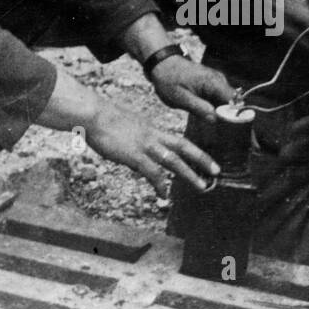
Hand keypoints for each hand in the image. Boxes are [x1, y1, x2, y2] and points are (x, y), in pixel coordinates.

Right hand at [83, 101, 219, 195]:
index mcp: (150, 128)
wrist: (92, 114)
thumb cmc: (101, 119)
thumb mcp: (124, 126)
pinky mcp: (135, 155)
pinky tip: (164, 195)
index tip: (201, 158)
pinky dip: (161, 184)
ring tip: (202, 187)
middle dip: (202, 159)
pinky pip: (153, 172)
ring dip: (190, 175)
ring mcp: (145, 145)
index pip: (175, 139)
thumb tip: (133, 147)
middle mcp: (152, 135)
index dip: (190, 149)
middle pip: (183, 146)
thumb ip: (133, 136)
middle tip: (216, 170)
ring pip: (175, 161)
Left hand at [148, 57, 234, 122]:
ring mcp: (216, 81)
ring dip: (219, 111)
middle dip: (226, 115)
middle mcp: (219, 80)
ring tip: (204, 116)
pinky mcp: (212, 84)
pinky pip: (219, 98)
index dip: (232, 115)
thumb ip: (200, 109)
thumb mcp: (180, 98)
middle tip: (212, 126)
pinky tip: (203, 110)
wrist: (162, 64)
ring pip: (226, 101)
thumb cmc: (169, 79)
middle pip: (232, 102)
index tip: (224, 128)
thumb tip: (216, 119)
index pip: (233, 101)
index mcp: (213, 82)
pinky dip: (214, 107)